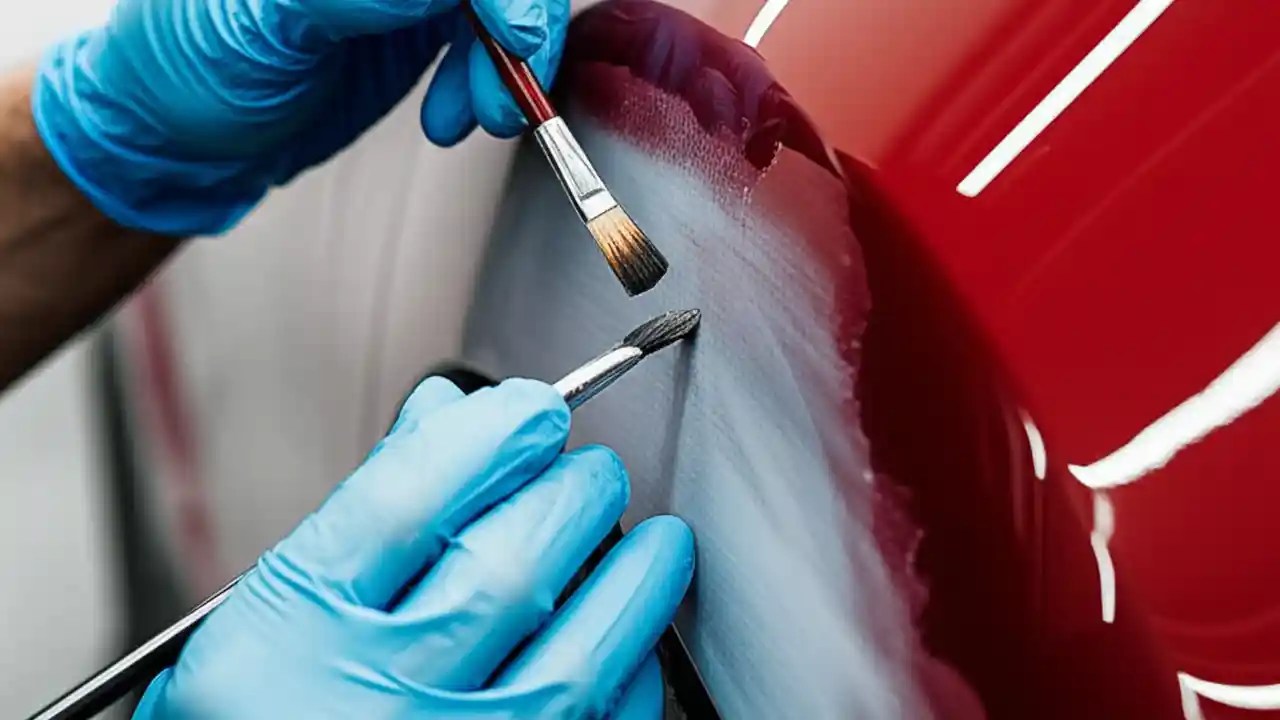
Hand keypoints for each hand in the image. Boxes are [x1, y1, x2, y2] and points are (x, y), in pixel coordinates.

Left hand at [32, 0, 567, 235]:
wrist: (177, 138)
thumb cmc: (187, 72)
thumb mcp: (259, 34)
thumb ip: (345, 0)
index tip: (517, 38)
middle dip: (517, 28)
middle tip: (508, 94)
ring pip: (498, 9)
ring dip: (506, 66)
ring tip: (477, 119)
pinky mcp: (413, 28)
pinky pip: (484, 42)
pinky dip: (488, 83)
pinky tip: (454, 118)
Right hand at [133, 378, 693, 718]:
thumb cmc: (269, 711)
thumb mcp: (269, 619)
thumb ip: (356, 520)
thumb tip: (447, 418)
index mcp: (286, 640)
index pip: (407, 502)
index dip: (489, 437)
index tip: (532, 410)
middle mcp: (366, 703)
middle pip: (503, 566)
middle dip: (570, 497)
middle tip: (593, 472)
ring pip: (574, 655)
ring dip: (634, 580)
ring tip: (656, 540)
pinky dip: (630, 674)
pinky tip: (633, 640)